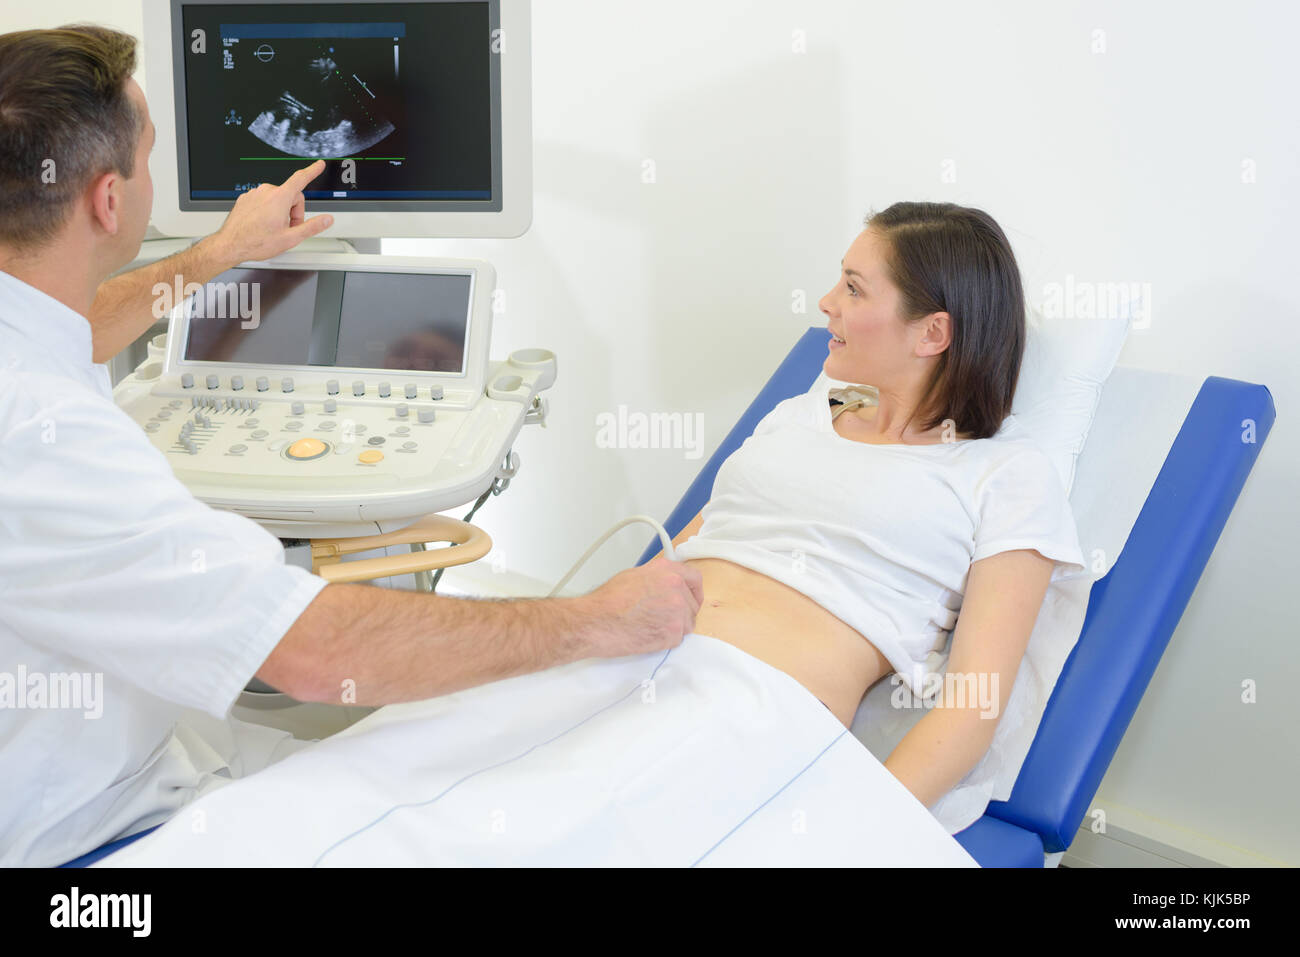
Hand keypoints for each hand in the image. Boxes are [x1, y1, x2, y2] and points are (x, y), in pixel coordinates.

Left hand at [207, 160, 333, 265]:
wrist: (231, 245)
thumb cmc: (256, 242)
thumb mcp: (291, 238)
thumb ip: (312, 227)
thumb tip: (327, 219)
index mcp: (279, 198)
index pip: (300, 179)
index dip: (312, 171)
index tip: (318, 164)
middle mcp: (266, 191)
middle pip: (290, 195)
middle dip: (294, 211)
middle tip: (288, 229)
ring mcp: (255, 194)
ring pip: (277, 198)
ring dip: (280, 212)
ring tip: (273, 229)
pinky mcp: (246, 198)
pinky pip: (263, 200)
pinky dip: (267, 211)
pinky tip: (262, 225)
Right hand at [577, 558, 704, 657]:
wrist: (597, 621)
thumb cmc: (608, 601)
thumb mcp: (635, 575)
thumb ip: (658, 577)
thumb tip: (665, 584)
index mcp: (667, 570)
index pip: (695, 579)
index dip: (693, 591)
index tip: (691, 598)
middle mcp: (676, 587)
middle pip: (692, 605)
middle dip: (681, 613)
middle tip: (662, 618)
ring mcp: (677, 610)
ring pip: (687, 624)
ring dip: (673, 627)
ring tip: (650, 626)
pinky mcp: (674, 632)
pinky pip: (678, 639)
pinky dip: (665, 640)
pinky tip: (648, 634)